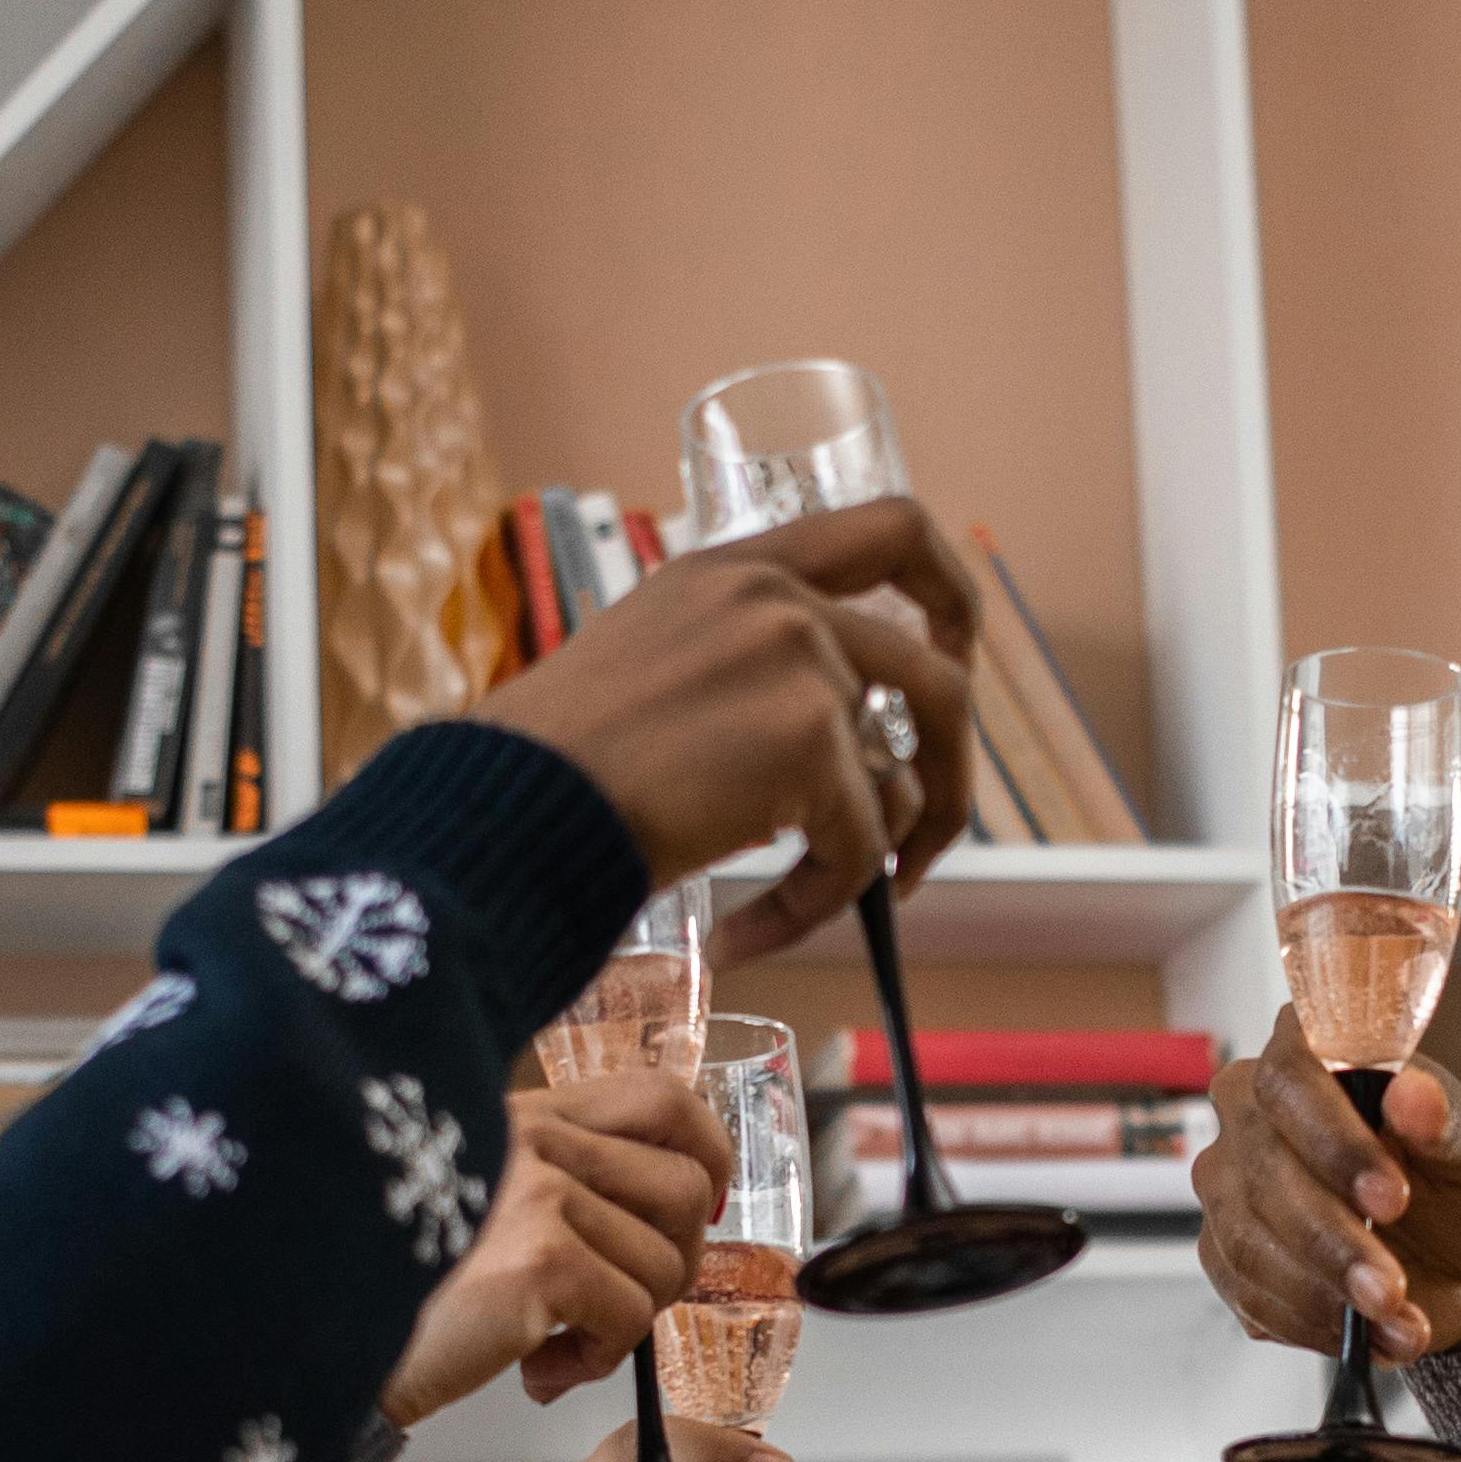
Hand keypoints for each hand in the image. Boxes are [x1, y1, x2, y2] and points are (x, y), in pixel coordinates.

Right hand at [387, 1073, 734, 1425]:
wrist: (321, 1334)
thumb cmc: (404, 1286)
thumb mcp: (484, 1202)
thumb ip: (564, 1187)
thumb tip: (679, 1214)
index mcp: (525, 1113)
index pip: (662, 1098)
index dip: (706, 1155)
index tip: (700, 1207)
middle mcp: (535, 1138)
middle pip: (684, 1189)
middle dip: (672, 1263)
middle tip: (614, 1304)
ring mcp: (540, 1194)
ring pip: (664, 1265)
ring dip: (624, 1325)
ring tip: (552, 1342)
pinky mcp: (543, 1260)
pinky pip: (632, 1318)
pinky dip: (597, 1360)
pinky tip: (537, 1364)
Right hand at [470, 498, 982, 961]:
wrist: (503, 809)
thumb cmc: (547, 770)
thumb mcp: (646, 669)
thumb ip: (738, 674)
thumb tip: (837, 759)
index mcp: (734, 568)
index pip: (890, 527)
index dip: (949, 590)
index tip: (957, 651)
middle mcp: (776, 598)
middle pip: (938, 674)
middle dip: (952, 770)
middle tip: (925, 836)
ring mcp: (798, 663)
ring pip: (901, 780)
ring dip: (873, 856)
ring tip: (807, 903)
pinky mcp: (807, 742)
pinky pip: (858, 849)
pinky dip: (816, 907)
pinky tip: (748, 935)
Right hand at [1192, 1016, 1460, 1364]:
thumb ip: (1448, 1122)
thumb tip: (1413, 1094)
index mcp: (1317, 1059)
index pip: (1288, 1076)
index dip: (1331, 1139)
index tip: (1391, 1197)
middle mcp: (1257, 1115)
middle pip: (1262, 1170)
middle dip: (1333, 1239)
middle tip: (1392, 1285)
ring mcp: (1235, 1188)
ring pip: (1248, 1242)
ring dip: (1324, 1294)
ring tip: (1395, 1316)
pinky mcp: (1233, 1257)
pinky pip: (1250, 1295)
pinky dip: (1314, 1324)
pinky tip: (1369, 1334)